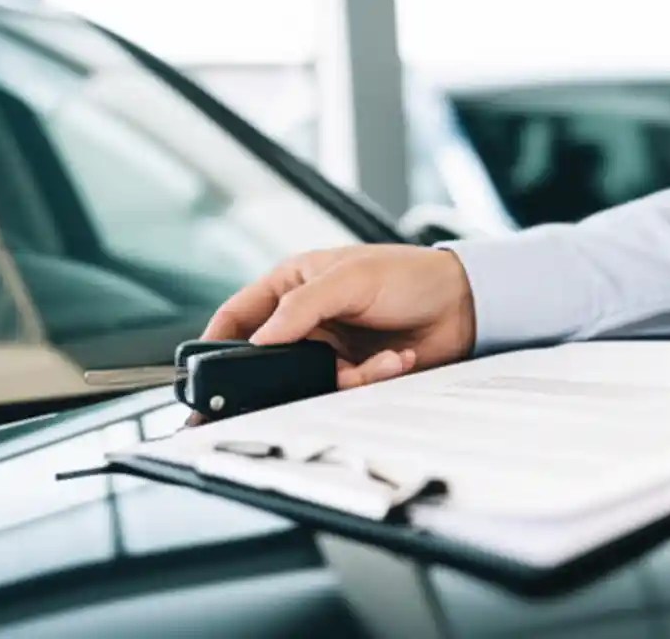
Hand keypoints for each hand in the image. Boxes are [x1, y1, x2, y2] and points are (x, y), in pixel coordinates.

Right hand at [186, 245, 475, 425]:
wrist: (465, 304)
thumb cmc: (409, 274)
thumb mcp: (350, 279)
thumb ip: (301, 307)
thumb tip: (261, 340)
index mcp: (293, 284)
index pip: (239, 314)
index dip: (216, 341)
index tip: (204, 371)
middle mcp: (307, 317)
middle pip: (269, 358)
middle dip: (275, 378)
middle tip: (268, 396)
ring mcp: (331, 346)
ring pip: (309, 381)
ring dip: (346, 376)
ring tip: (383, 358)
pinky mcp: (357, 370)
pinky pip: (348, 388)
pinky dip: (374, 378)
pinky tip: (400, 357)